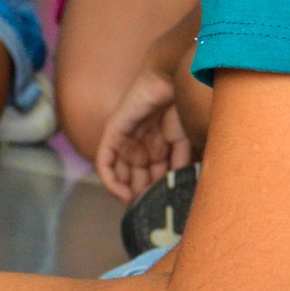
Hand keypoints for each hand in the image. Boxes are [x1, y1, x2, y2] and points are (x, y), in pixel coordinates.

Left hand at [96, 64, 192, 202]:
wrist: (173, 77)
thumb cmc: (184, 105)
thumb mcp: (184, 143)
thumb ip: (180, 165)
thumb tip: (179, 193)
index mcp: (159, 146)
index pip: (153, 177)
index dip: (156, 194)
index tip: (161, 210)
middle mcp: (142, 144)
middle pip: (137, 178)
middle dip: (142, 196)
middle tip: (149, 213)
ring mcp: (127, 138)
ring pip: (122, 173)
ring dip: (127, 191)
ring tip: (138, 207)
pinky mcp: (113, 131)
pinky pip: (105, 159)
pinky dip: (109, 178)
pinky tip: (120, 193)